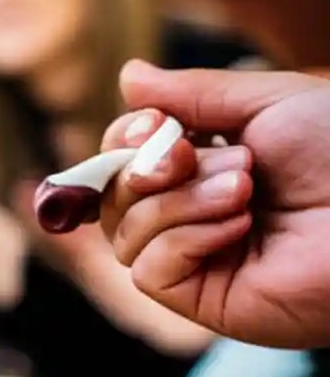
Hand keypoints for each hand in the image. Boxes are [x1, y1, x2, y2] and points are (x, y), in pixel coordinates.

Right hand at [99, 60, 329, 347]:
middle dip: (143, 169)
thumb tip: (129, 77)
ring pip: (125, 233)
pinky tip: (238, 225)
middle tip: (187, 154)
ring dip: (178, 201)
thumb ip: (192, 93)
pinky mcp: (203, 299)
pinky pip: (149, 270)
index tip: (154, 125)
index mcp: (205, 169)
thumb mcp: (263, 104)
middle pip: (113, 198)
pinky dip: (184, 238)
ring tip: (243, 187)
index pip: (125, 160)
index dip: (123, 142)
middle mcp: (192, 216)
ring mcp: (196, 260)